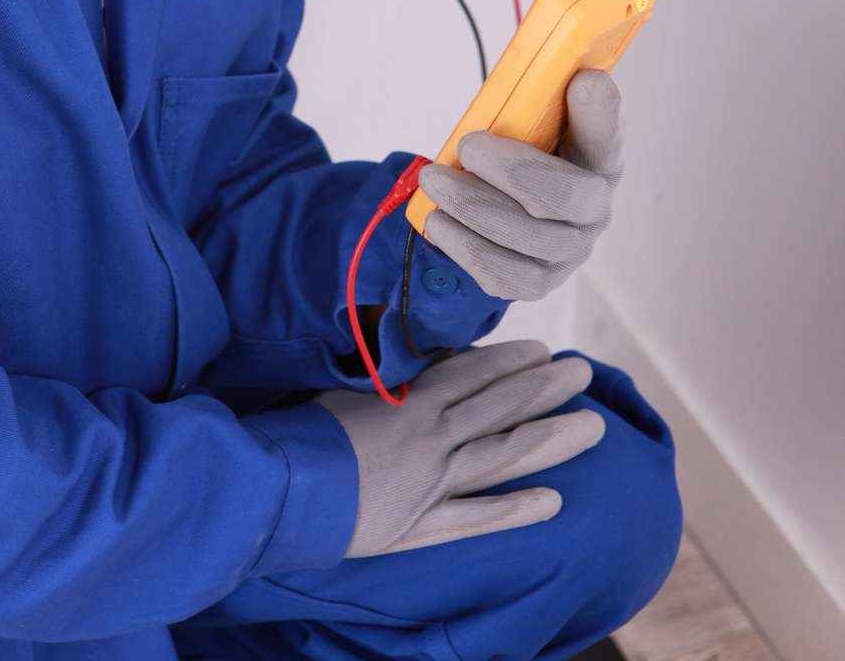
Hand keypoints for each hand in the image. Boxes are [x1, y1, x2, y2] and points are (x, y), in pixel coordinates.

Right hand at [312, 339, 604, 556]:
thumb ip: (388, 373)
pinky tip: (554, 502)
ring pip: (504, 455)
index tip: (544, 352)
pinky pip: (478, 517)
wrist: (282, 490)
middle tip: (585, 374)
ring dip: (551, 439)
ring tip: (594, 427)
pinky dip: (516, 510)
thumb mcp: (347, 384)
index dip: (512, 361)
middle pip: (501, 408)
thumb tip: (418, 353)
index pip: (474, 373)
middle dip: (546, 389)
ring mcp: (432, 482)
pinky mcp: (421, 525)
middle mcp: (432, 437)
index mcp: (412, 400)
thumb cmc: (305, 431)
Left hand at [416, 69, 624, 302]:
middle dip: (511, 172)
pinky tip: (438, 223)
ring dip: (474, 208)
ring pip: (529, 240)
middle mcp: (595, 210)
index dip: (601, 113)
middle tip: (466, 146)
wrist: (503, 206)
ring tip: (434, 180)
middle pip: (565, 198)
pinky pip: (505, 277)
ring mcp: (570, 252)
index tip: (583, 81)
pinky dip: (466, 249)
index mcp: (600, 158)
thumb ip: (542, 97)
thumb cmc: (520, 152)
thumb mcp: (531, 119)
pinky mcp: (540, 281)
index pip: (609, 134)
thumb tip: (564, 70)